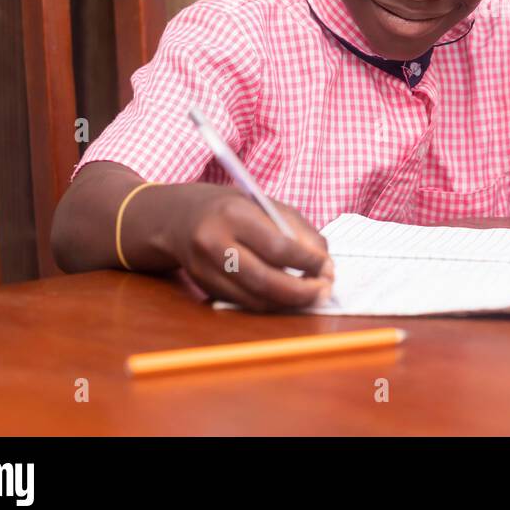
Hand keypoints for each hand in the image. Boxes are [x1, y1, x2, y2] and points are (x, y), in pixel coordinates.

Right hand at [167, 185, 334, 311]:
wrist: (180, 217)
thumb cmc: (233, 208)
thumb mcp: (267, 205)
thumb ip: (299, 230)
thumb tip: (325, 263)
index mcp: (234, 215)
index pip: (278, 247)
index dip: (308, 262)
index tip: (328, 267)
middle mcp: (215, 243)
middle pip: (265, 280)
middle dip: (302, 291)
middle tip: (325, 291)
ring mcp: (205, 270)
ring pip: (255, 298)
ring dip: (289, 302)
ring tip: (311, 296)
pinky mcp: (204, 288)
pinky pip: (244, 303)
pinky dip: (271, 304)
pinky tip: (287, 297)